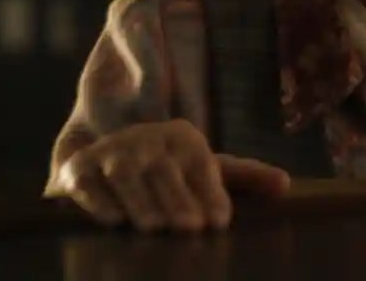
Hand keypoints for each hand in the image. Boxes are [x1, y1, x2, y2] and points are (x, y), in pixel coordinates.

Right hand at [52, 119, 290, 231]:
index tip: (219, 221)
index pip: (200, 162)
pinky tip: (112, 220)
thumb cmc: (171, 171)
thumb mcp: (208, 169)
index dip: (210, 190)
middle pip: (163, 168)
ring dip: (141, 200)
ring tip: (154, 228)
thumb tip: (286, 186)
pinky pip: (87, 182)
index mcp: (182, 137)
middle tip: (191, 228)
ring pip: (126, 174)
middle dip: (177, 198)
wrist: (108, 160)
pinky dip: (98, 200)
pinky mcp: (79, 168)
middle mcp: (147, 138)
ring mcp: (111, 151)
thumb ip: (246, 178)